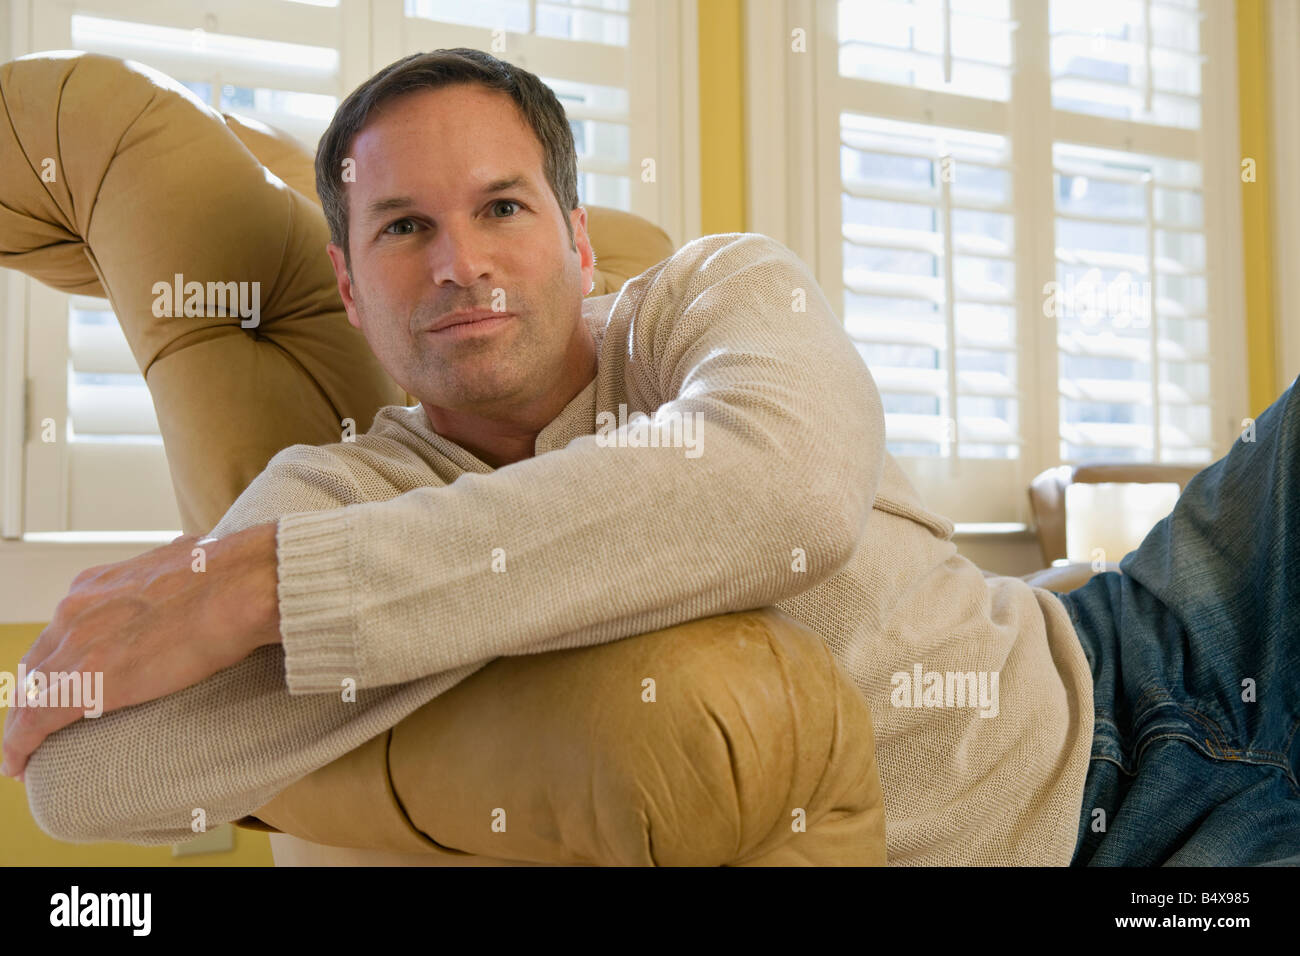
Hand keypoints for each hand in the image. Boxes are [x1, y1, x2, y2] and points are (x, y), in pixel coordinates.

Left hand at [1, 524, 279, 780]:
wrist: (239, 586)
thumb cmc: (228, 574)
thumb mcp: (184, 563)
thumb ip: (174, 576)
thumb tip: (193, 571)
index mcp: (98, 585)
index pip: (61, 631)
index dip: (56, 663)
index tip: (64, 680)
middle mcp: (76, 611)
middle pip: (38, 663)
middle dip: (35, 694)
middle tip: (41, 723)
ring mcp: (77, 646)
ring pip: (29, 694)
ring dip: (24, 724)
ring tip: (24, 751)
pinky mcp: (85, 682)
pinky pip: (34, 722)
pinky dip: (19, 746)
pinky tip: (17, 764)